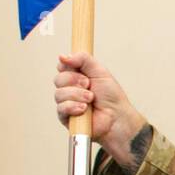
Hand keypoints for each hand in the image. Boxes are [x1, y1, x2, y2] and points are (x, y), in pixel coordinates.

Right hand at [54, 53, 146, 167]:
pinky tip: (84, 109)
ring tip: (90, 99)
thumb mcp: (99, 71)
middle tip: (89, 85)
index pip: (62, 67)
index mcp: (77, 76)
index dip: (68, 66)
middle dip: (75, 81)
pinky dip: (73, 107)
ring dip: (77, 95)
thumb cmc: (111, 96)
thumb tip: (62, 56)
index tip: (79, 69)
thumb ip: (82, 59)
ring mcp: (67, 103)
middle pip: (58, 79)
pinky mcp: (66, 118)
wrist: (116, 117)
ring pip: (59, 94)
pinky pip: (61, 109)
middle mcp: (70, 89)